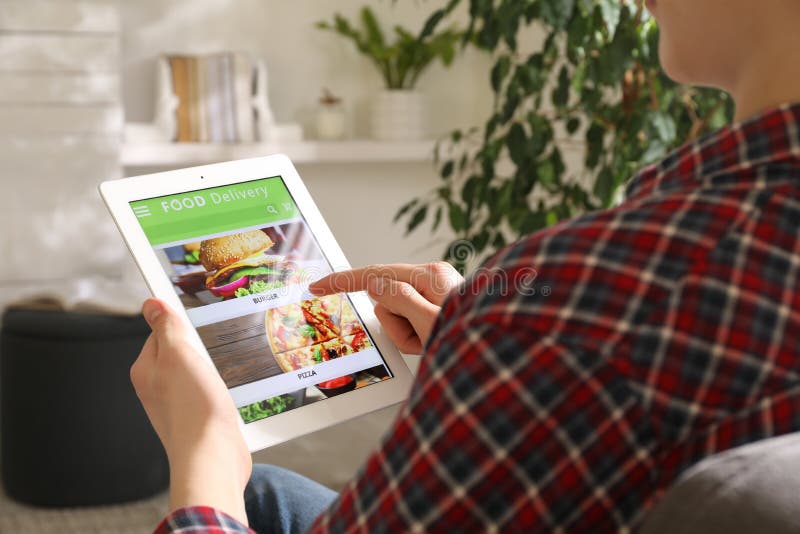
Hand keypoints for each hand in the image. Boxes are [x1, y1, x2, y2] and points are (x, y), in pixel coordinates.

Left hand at [131, 298, 250, 524]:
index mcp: (146, 370)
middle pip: (181, 351)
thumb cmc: (194, 408)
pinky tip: (230, 392)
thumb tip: (151, 303)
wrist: (213, 457)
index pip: (160, 331)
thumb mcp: (179, 354)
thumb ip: (166, 327)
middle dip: (201, 347)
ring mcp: (178, 405)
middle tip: (215, 349)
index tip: (199, 323)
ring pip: (198, 372)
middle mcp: (158, 388)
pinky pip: (210, 392)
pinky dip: (222, 388)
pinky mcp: (199, 418)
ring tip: (223, 372)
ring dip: (214, 368)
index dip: (181, 324)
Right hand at [309, 262, 463, 353]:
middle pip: (387, 300)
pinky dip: (417, 338)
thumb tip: (377, 285)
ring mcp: (438, 293)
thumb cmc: (475, 344)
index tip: (318, 286)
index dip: (343, 281)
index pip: (376, 274)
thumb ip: (399, 299)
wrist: (504, 360)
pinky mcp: (439, 307)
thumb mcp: (430, 323)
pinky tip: (436, 344)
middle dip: (396, 326)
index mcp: (431, 275)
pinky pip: (411, 323)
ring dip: (408, 336)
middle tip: (422, 342)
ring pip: (398, 315)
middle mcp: (435, 278)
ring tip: (434, 345)